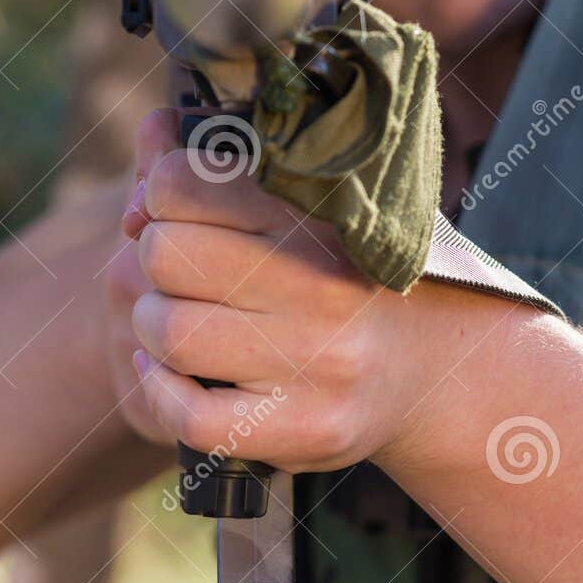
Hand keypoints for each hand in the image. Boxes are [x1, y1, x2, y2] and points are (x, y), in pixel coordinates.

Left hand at [117, 108, 512, 476]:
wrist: (437, 365)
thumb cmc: (351, 275)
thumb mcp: (311, 207)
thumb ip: (223, 171)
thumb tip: (146, 152)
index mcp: (318, 216)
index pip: (185, 184)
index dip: (162, 194)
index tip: (175, 210)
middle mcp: (321, 286)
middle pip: (165, 255)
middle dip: (156, 261)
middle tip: (180, 270)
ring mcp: (315, 364)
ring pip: (169, 332)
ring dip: (153, 326)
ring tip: (178, 319)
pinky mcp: (306, 429)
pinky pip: (188, 415)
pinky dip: (159, 390)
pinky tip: (166, 371)